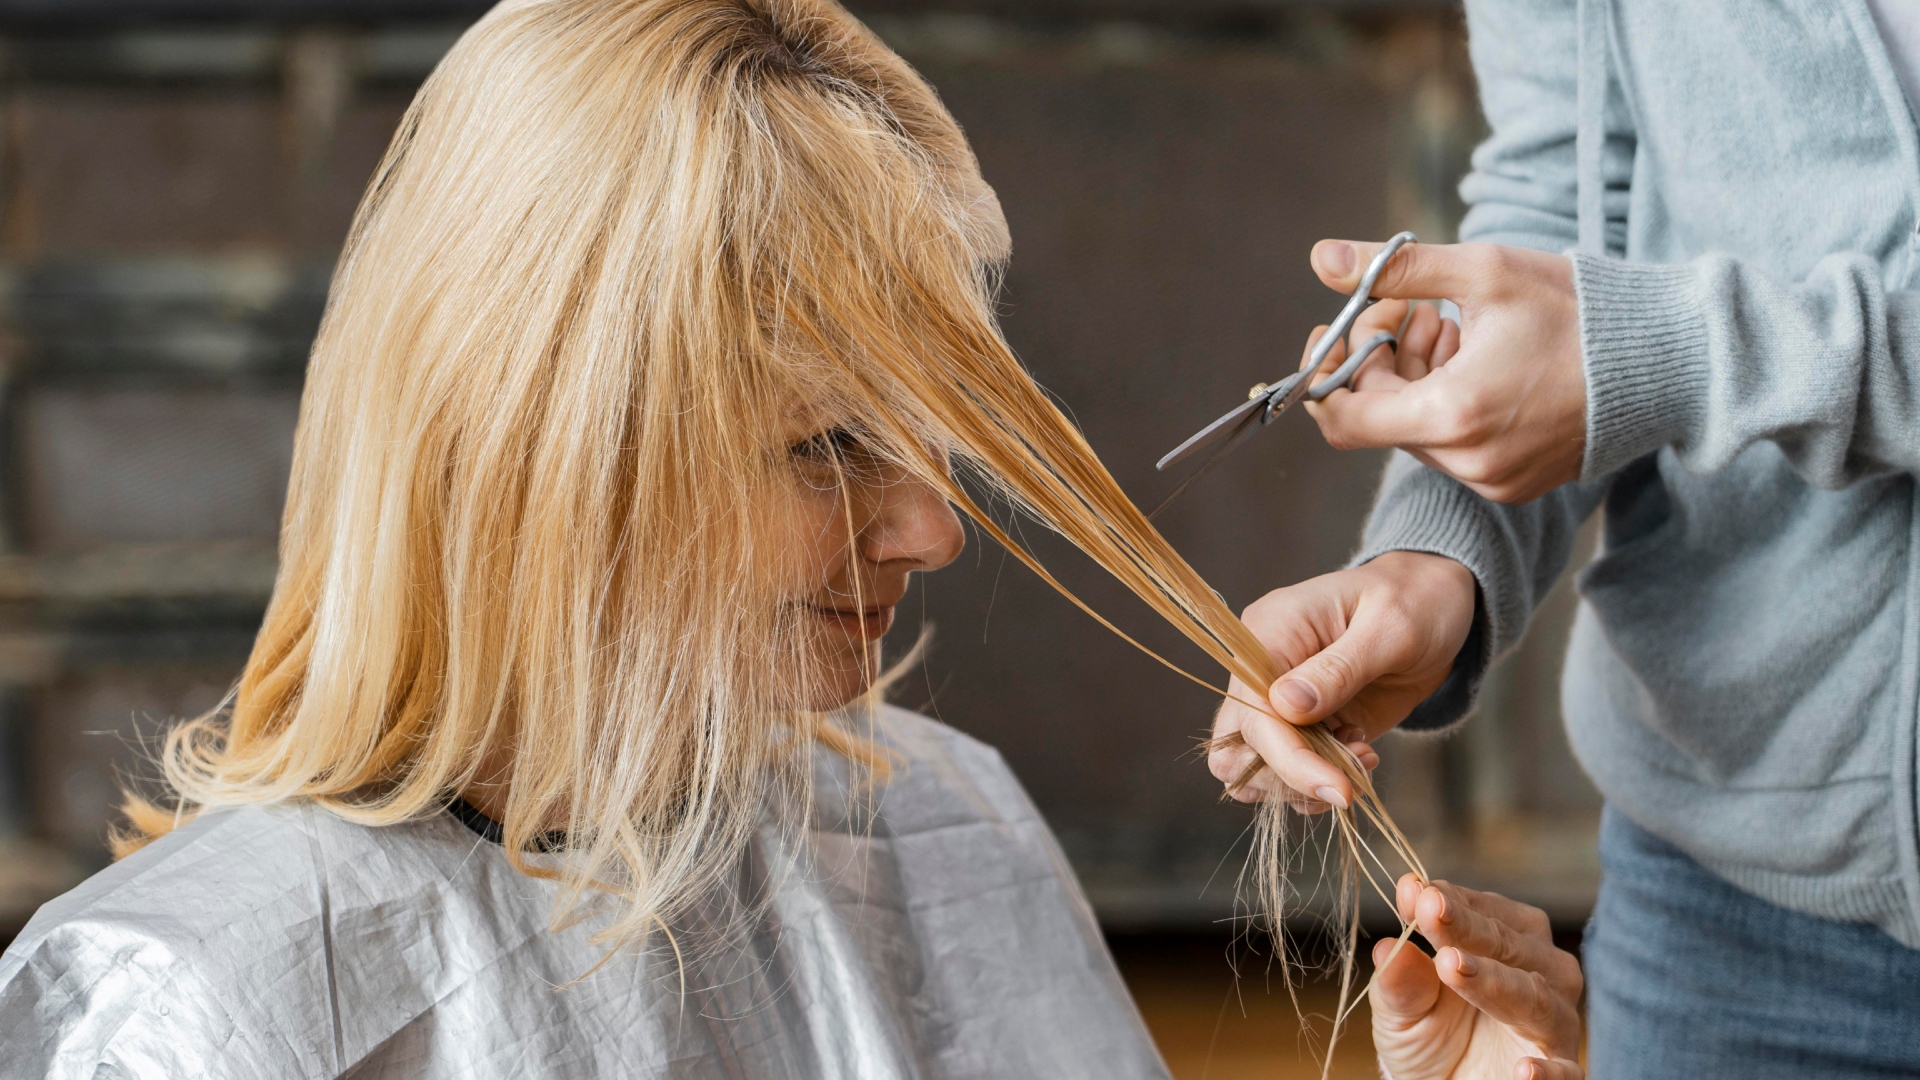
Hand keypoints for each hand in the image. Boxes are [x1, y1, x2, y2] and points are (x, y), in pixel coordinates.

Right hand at [1208, 551, 1474, 809]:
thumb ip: (1339, 668)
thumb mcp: (1391, 627)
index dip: (1289, 760)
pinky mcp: (1303, 725)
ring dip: (1305, 785)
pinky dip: (1320, 780)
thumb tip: (1287, 706)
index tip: (1339, 789)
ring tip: (1362, 759)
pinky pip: (1288, 771)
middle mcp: (1260, 672)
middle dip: (1290, 778)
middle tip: (1347, 777)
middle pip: (1235, 750)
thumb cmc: (1415, 601)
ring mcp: (1279, 702)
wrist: (1436, 603)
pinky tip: (1361, 756)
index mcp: (1268, 634)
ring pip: (1254, 770)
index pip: (1252, 713)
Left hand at [1302, 239, 1584, 504]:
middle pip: (1382, 418)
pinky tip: (1482, 361)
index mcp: (1453, 415)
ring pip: (1418, 430)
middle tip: (1413, 308)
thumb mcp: (1484, 272)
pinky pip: (1456, 446)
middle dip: (1381, 360)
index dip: (1326, 374)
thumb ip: (1396, 269)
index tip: (1338, 330)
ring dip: (1417, 378)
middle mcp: (1468, 462)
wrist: (1670, 360)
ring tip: (1454, 328)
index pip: (1344, 419)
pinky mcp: (1515, 484)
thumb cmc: (1580, 309)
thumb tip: (1322, 259)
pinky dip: (1450, 404)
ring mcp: (1494, 480)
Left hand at [1372, 875, 1584, 1079]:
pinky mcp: (1562, 1072)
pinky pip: (1565, 1072)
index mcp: (1506, 942)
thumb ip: (1399, 980)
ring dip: (1496, 981)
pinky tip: (1524, 1069)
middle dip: (1469, 926)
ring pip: (1535, 996)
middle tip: (1431, 910)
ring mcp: (1554, 1023)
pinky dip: (1549, 1072)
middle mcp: (1541, 974)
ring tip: (1454, 967)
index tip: (1417, 892)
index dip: (1451, 900)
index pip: (1484, 910)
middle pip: (1510, 944)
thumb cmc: (1427, 1038)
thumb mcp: (1400, 1011)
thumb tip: (1387, 946)